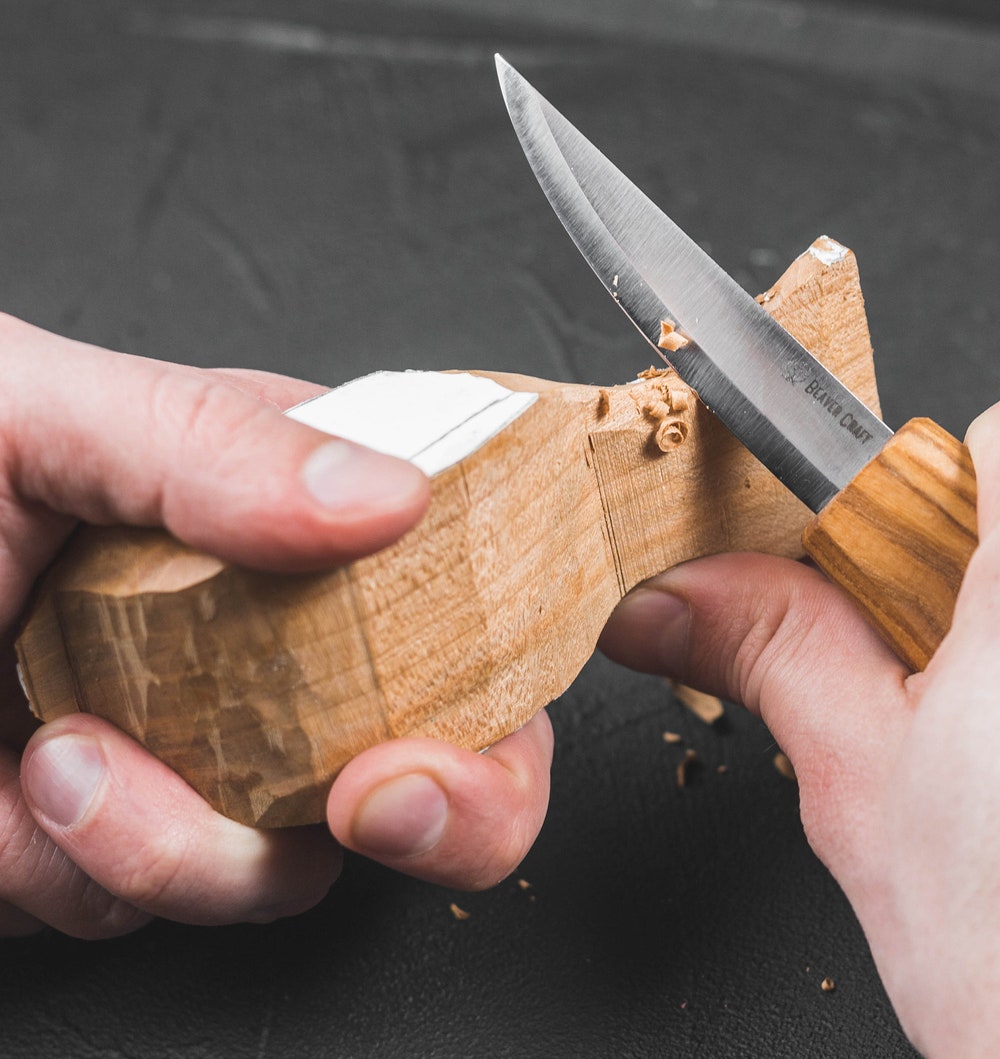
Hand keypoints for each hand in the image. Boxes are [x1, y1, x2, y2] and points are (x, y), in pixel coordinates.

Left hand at [0, 313, 552, 937]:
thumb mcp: (25, 411)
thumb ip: (208, 442)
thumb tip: (390, 496)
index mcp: (277, 509)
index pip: (468, 577)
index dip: (513, 651)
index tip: (478, 695)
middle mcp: (264, 635)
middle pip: (448, 746)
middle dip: (451, 805)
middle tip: (389, 797)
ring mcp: (196, 744)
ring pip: (307, 856)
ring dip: (206, 843)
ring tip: (77, 761)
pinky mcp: (109, 838)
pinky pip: (170, 899)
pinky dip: (106, 870)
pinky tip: (31, 793)